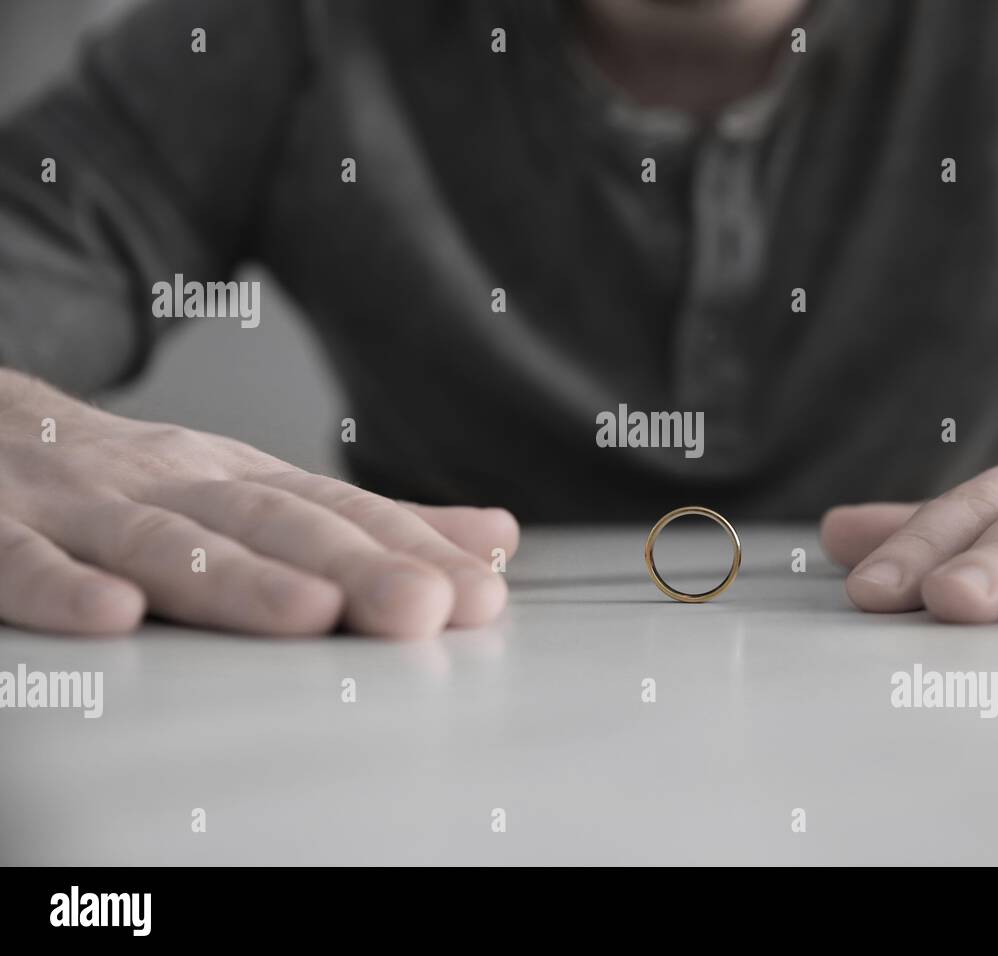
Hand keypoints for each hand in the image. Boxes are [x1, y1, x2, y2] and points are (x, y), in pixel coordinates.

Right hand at [0, 369, 517, 635]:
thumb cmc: (127, 480)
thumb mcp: (251, 489)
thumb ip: (369, 525)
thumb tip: (497, 540)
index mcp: (235, 479)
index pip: (338, 515)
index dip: (412, 552)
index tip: (481, 594)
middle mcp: (170, 484)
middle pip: (270, 526)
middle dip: (352, 566)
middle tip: (424, 606)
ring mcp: (79, 506)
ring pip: (162, 542)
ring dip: (237, 579)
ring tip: (310, 614)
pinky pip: (20, 562)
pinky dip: (62, 586)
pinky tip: (113, 616)